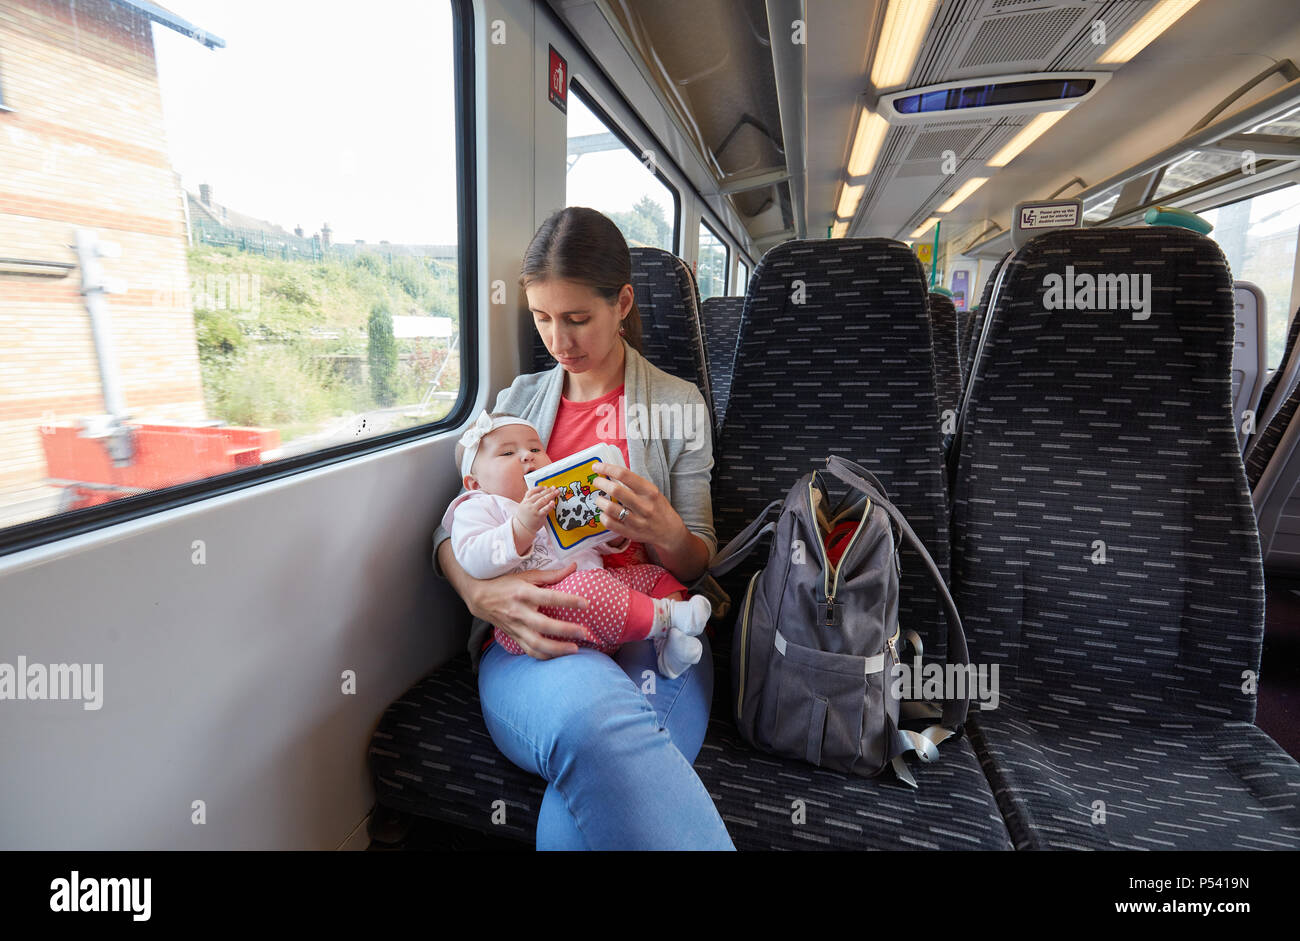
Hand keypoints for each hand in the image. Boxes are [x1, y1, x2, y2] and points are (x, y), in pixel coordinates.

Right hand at [464, 560, 593, 659]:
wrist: (478, 597)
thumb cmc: (504, 583)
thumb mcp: (526, 575)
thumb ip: (551, 575)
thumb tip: (574, 567)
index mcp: (524, 593)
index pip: (549, 598)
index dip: (568, 601)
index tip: (585, 604)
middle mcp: (519, 612)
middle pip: (544, 625)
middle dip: (565, 631)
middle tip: (584, 632)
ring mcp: (515, 627)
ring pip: (536, 644)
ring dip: (557, 649)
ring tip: (575, 649)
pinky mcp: (513, 637)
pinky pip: (529, 651)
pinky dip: (544, 656)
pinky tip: (559, 656)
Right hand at [514, 485, 557, 534]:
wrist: (522, 529)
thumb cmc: (525, 518)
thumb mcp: (523, 507)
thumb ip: (530, 500)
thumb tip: (541, 493)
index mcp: (525, 501)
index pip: (531, 492)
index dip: (539, 488)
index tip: (545, 487)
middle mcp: (528, 504)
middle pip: (539, 495)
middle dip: (548, 490)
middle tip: (554, 488)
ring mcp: (533, 510)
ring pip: (543, 500)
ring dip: (551, 495)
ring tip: (556, 492)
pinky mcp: (538, 516)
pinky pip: (545, 509)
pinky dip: (550, 505)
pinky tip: (553, 502)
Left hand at [590, 461, 687, 550]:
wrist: (669, 531)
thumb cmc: (657, 507)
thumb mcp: (651, 491)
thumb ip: (634, 483)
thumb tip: (611, 473)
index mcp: (650, 491)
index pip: (624, 475)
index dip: (607, 468)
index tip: (597, 467)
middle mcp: (644, 506)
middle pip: (615, 490)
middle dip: (600, 483)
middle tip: (596, 482)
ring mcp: (637, 521)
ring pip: (609, 508)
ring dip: (599, 501)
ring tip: (599, 499)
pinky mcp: (630, 533)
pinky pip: (609, 523)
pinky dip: (603, 516)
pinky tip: (604, 513)